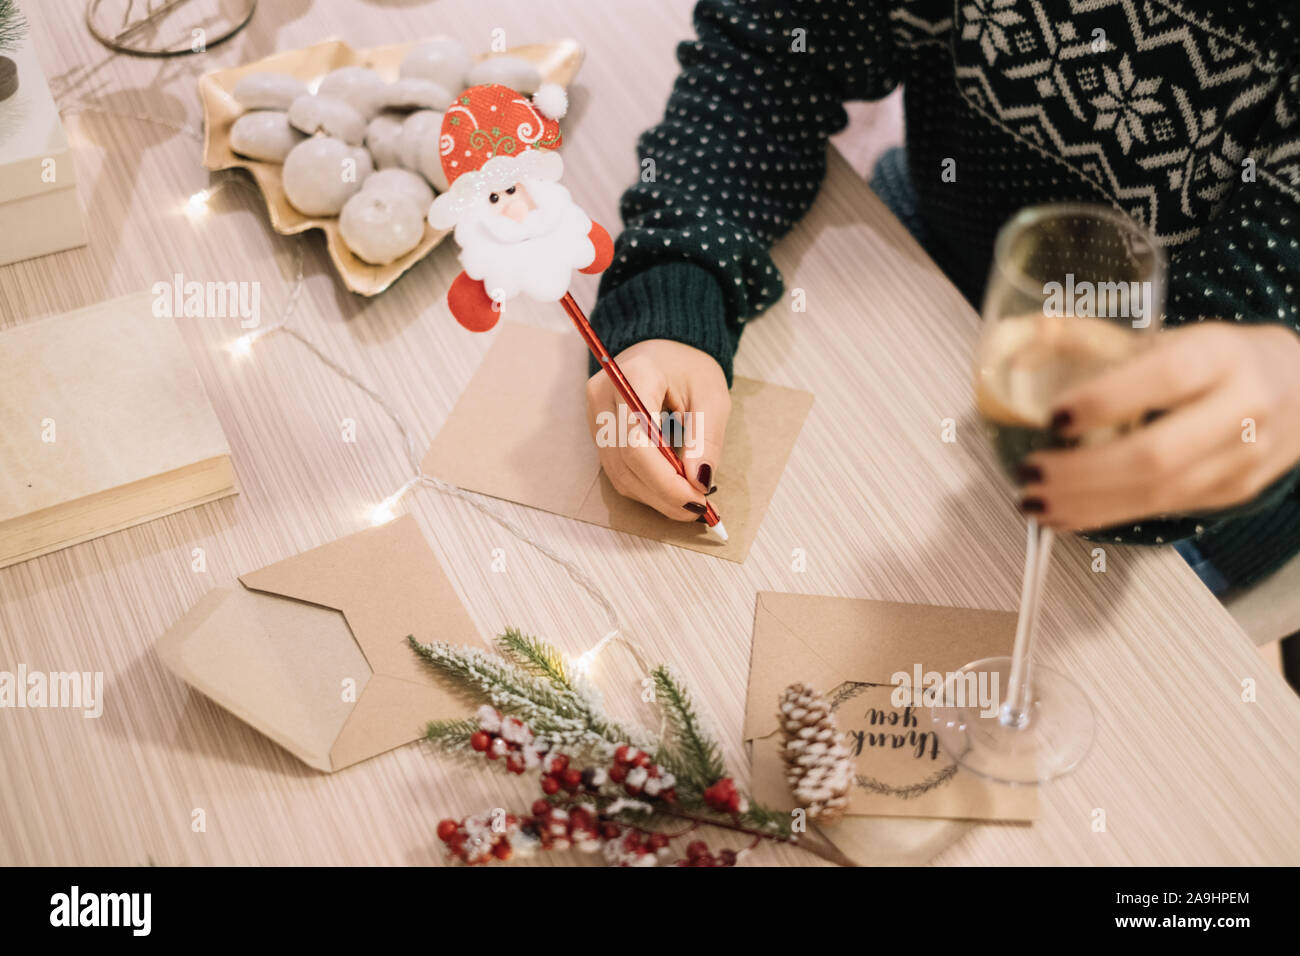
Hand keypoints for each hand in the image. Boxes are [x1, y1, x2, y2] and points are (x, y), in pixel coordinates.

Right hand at [585, 339, 729, 520]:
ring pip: (618, 472)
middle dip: (664, 493)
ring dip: (655, 496)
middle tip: (699, 508)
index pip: (638, 440)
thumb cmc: (689, 368)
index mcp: (633, 376)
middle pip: (626, 461)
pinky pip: (617, 470)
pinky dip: (645, 488)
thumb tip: (699, 483)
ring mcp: (594, 415)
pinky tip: (670, 491)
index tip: (698, 497)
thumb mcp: (712, 397)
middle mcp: (603, 395)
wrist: (664, 349)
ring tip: (688, 503)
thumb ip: (706, 439)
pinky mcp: (597, 432)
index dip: (666, 478)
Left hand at [1020, 323, 1299, 530]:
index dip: (1106, 400)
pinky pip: (1163, 510)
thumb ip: (1115, 352)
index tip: (1053, 417)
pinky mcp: (1234, 492)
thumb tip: (1027, 355)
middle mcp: (1242, 407)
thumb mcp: (1179, 337)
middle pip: (1156, 453)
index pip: (1165, 378)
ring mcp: (1243, 458)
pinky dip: (1105, 515)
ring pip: (1157, 493)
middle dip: (1081, 472)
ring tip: (1033, 502)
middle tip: (1028, 474)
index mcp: (1220, 355)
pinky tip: (1066, 514)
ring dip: (1085, 504)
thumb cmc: (1220, 359)